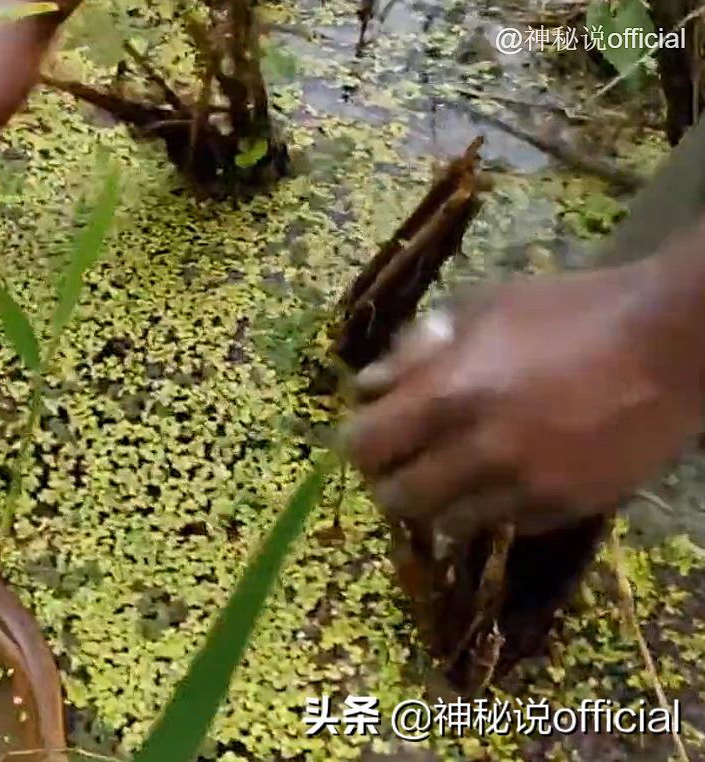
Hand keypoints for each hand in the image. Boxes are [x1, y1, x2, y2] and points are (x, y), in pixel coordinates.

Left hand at [342, 254, 704, 536]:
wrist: (671, 344)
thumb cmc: (572, 313)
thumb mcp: (485, 309)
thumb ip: (418, 350)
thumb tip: (370, 387)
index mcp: (449, 394)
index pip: (364, 447)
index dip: (362, 443)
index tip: (373, 436)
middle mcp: (480, 450)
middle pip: (398, 498)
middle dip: (394, 481)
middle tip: (410, 463)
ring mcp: (526, 486)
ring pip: (450, 524)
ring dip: (445, 502)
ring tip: (460, 474)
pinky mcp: (568, 507)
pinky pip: (508, 526)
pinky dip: (499, 509)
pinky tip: (513, 477)